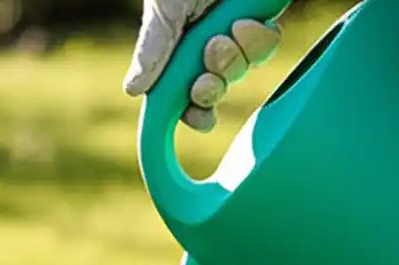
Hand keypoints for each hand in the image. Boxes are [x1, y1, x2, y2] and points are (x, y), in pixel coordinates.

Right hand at [123, 0, 283, 132]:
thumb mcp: (163, 12)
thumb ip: (151, 51)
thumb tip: (133, 90)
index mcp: (175, 46)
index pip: (181, 92)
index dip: (190, 111)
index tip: (197, 118)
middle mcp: (204, 44)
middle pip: (213, 90)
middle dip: (210, 90)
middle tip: (205, 82)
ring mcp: (235, 33)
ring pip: (240, 71)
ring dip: (232, 61)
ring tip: (223, 36)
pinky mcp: (262, 20)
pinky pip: (265, 48)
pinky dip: (257, 40)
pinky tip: (246, 22)